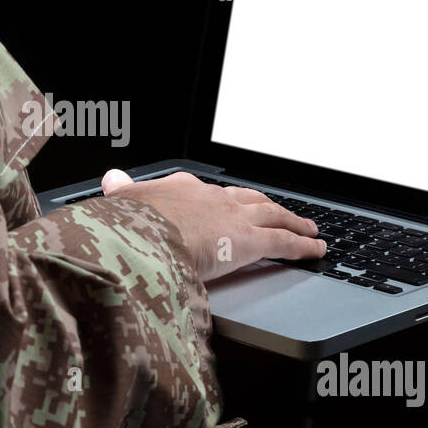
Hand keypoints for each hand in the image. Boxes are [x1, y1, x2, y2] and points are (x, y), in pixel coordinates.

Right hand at [101, 169, 325, 281]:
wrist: (138, 233)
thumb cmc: (125, 224)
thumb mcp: (118, 203)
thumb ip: (120, 191)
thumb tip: (112, 179)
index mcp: (180, 188)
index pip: (205, 192)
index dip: (219, 200)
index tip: (225, 204)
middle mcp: (211, 197)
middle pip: (248, 199)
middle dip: (267, 206)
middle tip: (283, 212)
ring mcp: (231, 217)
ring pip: (271, 215)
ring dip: (292, 221)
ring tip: (308, 228)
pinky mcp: (247, 241)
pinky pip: (282, 242)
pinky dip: (302, 245)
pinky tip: (315, 248)